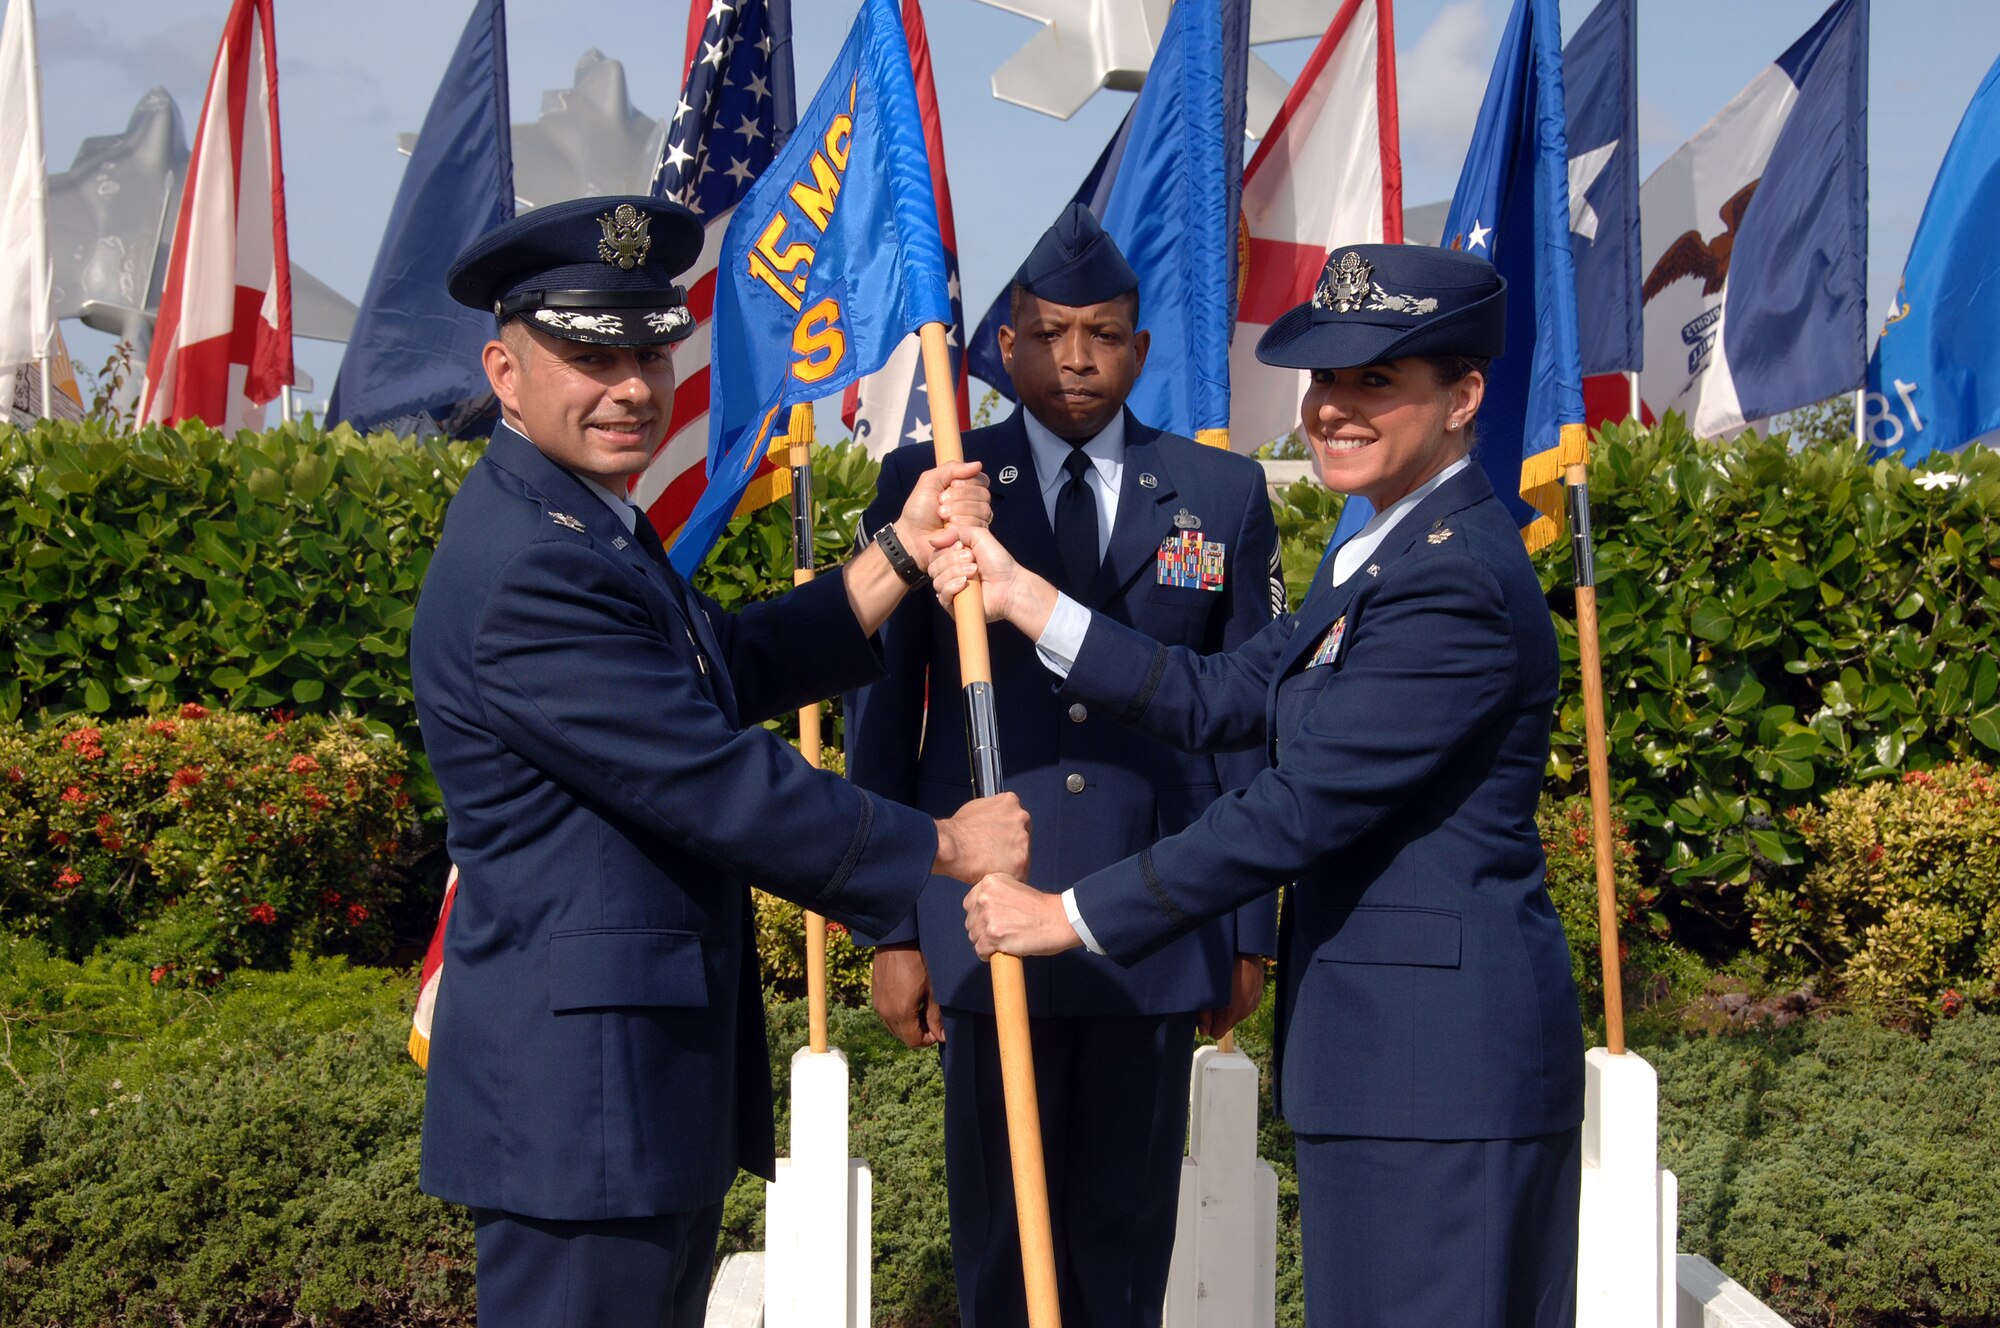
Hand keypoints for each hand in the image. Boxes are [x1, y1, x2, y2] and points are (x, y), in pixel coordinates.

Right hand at [871, 943, 943, 1047]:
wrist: (896, 940)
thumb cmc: (918, 962)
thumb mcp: (932, 990)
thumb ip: (935, 1016)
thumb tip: (941, 1036)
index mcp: (900, 1013)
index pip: (913, 1041)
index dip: (927, 1040)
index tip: (937, 1030)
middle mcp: (885, 1013)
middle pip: (902, 1037)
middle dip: (918, 1033)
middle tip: (931, 1021)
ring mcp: (878, 1004)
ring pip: (894, 1027)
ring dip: (908, 1025)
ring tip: (921, 1010)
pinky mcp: (875, 995)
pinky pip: (887, 1015)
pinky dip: (898, 1015)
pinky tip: (909, 1001)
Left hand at [895, 460, 990, 563]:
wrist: (912, 536)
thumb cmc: (919, 509)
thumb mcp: (930, 481)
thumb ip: (952, 468)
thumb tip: (978, 464)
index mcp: (965, 489)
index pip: (982, 480)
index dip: (967, 482)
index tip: (950, 486)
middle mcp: (974, 504)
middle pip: (984, 494)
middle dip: (959, 497)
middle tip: (940, 503)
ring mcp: (976, 521)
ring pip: (983, 509)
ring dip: (959, 510)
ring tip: (942, 516)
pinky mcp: (975, 537)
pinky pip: (979, 525)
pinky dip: (962, 523)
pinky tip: (949, 527)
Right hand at [929, 523, 1057, 636]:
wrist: (1010, 585)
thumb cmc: (998, 562)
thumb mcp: (979, 536)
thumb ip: (956, 531)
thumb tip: (932, 540)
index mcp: (953, 559)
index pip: (934, 554)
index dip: (946, 549)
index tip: (962, 547)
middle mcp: (950, 574)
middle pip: (933, 567)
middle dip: (952, 560)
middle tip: (972, 560)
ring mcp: (951, 591)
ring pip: (937, 580)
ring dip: (955, 572)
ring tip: (974, 572)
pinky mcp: (953, 606)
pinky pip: (942, 596)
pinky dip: (952, 586)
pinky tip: (965, 583)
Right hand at [933, 792, 1030, 883]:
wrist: (950, 846)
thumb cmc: (957, 830)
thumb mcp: (976, 807)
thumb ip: (992, 812)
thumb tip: (992, 820)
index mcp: (1011, 802)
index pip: (1017, 820)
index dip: (1006, 833)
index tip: (998, 842)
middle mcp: (1021, 819)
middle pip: (1022, 837)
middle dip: (1010, 847)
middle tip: (992, 855)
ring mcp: (1023, 841)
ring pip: (1022, 857)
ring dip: (1009, 864)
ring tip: (990, 867)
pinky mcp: (1021, 862)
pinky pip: (1019, 875)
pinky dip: (1008, 879)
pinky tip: (993, 875)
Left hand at [962, 873, 1080, 958]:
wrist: (1058, 920)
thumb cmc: (1040, 908)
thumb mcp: (1013, 889)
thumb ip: (995, 896)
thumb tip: (979, 912)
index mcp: (990, 882)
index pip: (969, 903)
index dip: (979, 914)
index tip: (992, 919)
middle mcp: (985, 897)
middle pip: (970, 921)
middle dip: (981, 929)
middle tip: (998, 932)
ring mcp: (989, 916)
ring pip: (974, 936)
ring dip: (985, 942)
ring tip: (1001, 942)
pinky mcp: (993, 936)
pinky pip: (980, 950)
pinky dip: (988, 955)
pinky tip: (999, 951)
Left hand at [1198, 954, 1267, 1040]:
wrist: (1244, 951)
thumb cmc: (1222, 968)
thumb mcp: (1207, 990)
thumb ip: (1203, 1014)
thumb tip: (1202, 1031)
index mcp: (1230, 1013)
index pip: (1216, 1034)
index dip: (1208, 1025)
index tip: (1205, 1012)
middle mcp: (1243, 1013)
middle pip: (1226, 1026)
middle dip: (1219, 1017)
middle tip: (1214, 999)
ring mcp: (1252, 1006)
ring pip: (1236, 1017)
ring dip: (1229, 1009)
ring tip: (1225, 991)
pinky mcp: (1257, 999)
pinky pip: (1245, 1008)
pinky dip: (1239, 1002)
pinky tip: (1235, 988)